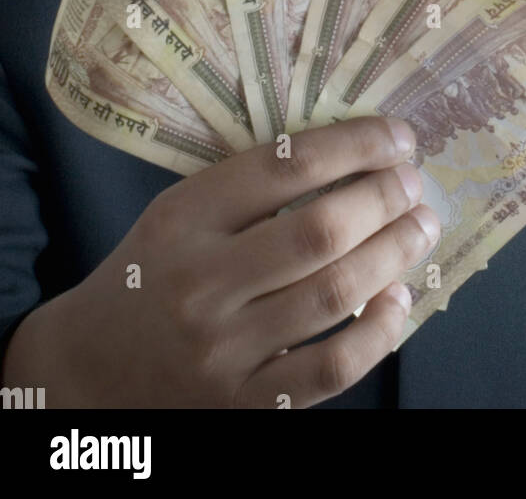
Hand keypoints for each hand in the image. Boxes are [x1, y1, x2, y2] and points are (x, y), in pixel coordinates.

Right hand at [1, 115, 438, 407]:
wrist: (86, 371)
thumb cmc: (150, 275)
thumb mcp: (179, 214)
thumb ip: (250, 187)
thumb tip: (355, 155)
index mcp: (184, 218)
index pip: (287, 166)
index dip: (356, 146)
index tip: (398, 136)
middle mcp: (202, 283)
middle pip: (320, 231)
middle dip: (384, 199)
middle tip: (414, 184)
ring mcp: (223, 351)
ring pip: (334, 295)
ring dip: (393, 254)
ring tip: (421, 227)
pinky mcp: (244, 405)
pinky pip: (329, 370)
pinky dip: (378, 333)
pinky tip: (399, 300)